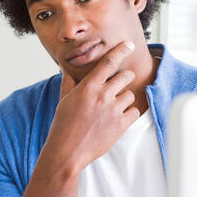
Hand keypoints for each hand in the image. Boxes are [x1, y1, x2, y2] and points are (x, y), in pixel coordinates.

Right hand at [45, 40, 140, 173]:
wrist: (67, 152)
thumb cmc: (63, 126)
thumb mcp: (64, 101)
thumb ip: (68, 82)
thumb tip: (65, 69)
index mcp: (88, 87)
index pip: (108, 62)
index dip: (121, 51)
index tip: (129, 45)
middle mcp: (103, 95)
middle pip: (125, 76)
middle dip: (125, 78)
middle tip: (120, 84)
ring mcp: (113, 110)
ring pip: (130, 94)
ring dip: (124, 99)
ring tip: (113, 109)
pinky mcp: (121, 125)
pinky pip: (134, 111)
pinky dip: (129, 114)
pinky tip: (118, 119)